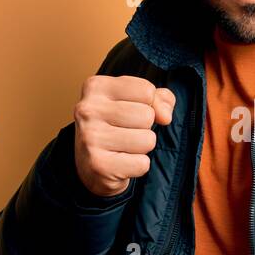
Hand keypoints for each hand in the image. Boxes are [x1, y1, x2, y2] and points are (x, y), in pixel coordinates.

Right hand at [73, 75, 175, 196]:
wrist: (90, 167)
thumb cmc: (116, 128)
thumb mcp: (136, 102)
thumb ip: (159, 98)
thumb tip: (165, 116)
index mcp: (96, 87)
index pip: (146, 90)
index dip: (149, 104)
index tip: (131, 111)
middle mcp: (88, 109)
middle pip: (147, 115)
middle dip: (145, 128)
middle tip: (125, 134)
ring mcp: (90, 137)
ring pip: (147, 139)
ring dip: (142, 148)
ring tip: (123, 148)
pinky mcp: (98, 165)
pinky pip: (142, 163)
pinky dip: (137, 166)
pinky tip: (120, 164)